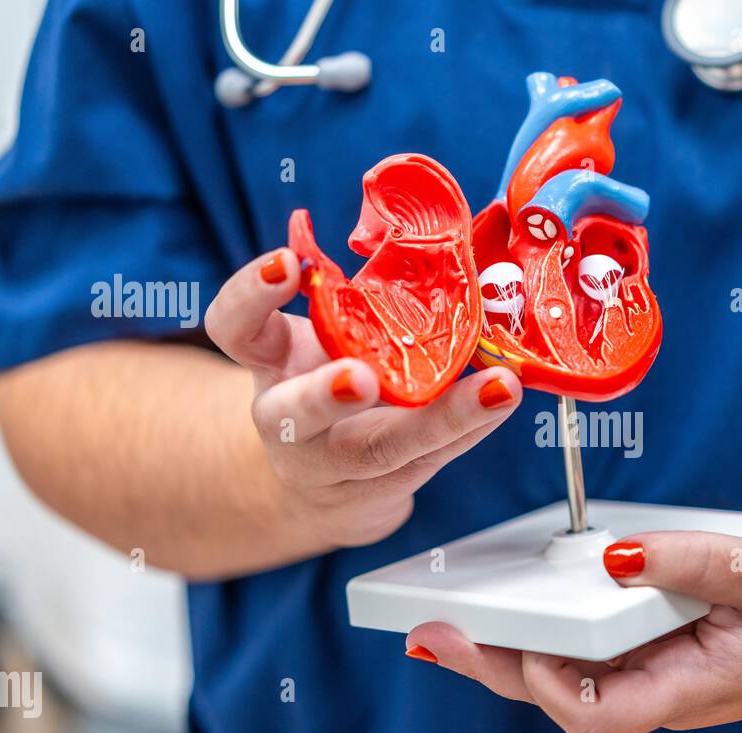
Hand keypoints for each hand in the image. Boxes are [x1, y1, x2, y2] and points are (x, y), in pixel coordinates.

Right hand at [205, 248, 521, 550]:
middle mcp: (289, 420)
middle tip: (358, 378)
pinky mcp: (381, 489)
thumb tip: (454, 234)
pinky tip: (504, 400)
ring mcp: (334, 464)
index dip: (252, 295)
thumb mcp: (325, 333)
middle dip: (324, 397)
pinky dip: (472, 426)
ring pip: (377, 452)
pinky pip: (429, 459)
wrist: (321, 479)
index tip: (287, 262)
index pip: (237, 327)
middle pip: (295, 416)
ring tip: (495, 390)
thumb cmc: (326, 381)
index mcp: (270, 362)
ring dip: (441, 421)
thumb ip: (359, 297)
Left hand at [406, 532, 741, 732]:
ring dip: (519, 646)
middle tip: (432, 631)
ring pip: (578, 671)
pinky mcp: (672, 651)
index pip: (594, 712)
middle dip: (497, 664)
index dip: (541, 682)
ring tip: (461, 616)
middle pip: (564, 693)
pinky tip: (534, 600)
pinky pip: (604, 648)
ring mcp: (670, 674)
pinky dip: (561, 627)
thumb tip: (616, 554)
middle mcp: (669, 691)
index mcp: (691, 689)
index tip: (510, 636)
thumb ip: (693, 563)